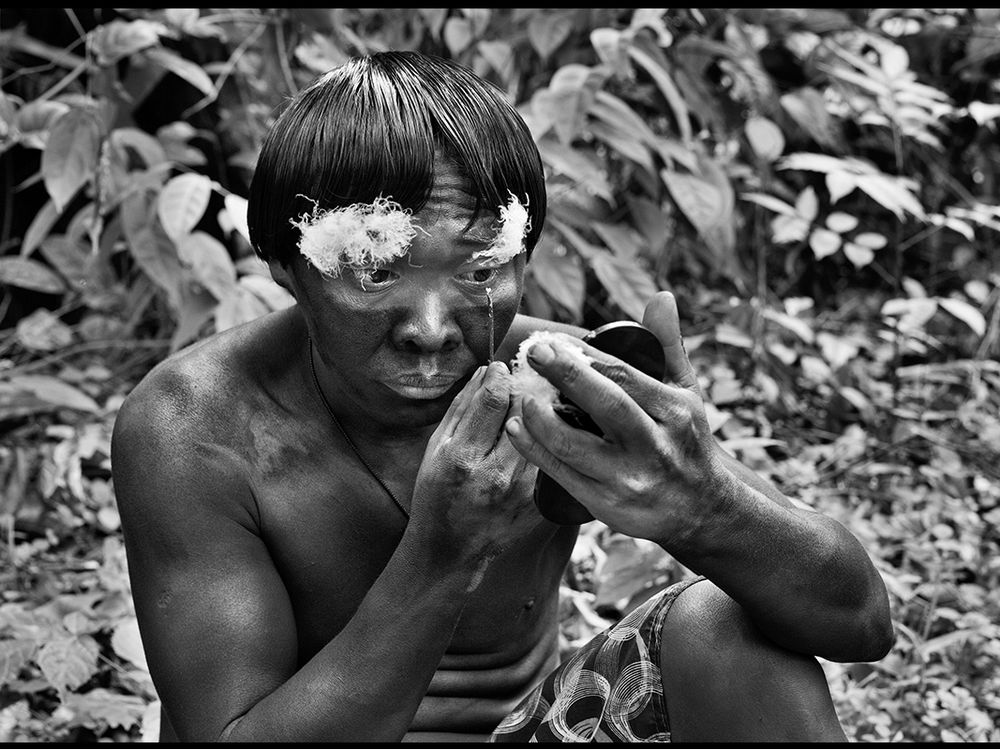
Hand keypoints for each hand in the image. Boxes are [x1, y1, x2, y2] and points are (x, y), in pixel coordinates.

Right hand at [410, 361, 539, 567]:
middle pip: (526, 412)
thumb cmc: (436, 495)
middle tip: (521, 381)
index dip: (500, 375)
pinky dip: (546, 443)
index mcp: (463, 457)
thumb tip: (486, 371)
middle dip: (524, 391)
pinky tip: (538, 439)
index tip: (501, 368)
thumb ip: (462, 408)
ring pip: (544, 433)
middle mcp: (496, 475)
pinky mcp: (539, 503)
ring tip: (531, 409)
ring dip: (540, 416)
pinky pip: (549, 458)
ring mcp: (522, 492)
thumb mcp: (435, 448)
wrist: (450, 551)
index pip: (494, 399)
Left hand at [504, 292, 729, 547]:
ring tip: (524, 396)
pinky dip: (535, 450)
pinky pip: (562, 474)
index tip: (552, 339)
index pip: (624, 376)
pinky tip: (517, 429)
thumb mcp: (686, 392)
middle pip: (605, 405)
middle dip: (566, 375)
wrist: (700, 510)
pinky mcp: (608, 506)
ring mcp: (630, 479)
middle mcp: (655, 446)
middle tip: (534, 352)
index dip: (585, 356)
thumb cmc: (685, 439)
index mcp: (674, 411)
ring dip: (542, 418)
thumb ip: (668, 344)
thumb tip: (661, 296)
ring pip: (576, 445)